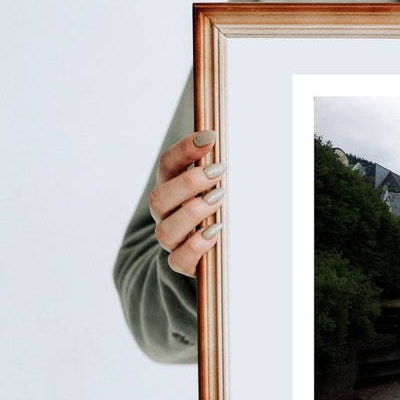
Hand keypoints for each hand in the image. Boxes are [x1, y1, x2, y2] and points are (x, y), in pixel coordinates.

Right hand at [149, 130, 225, 276]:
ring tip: (218, 199)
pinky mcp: (182, 263)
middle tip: (218, 172)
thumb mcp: (216, 187)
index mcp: (171, 188)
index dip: (185, 150)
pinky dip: (196, 245)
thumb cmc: (216, 210)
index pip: (167, 164)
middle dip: (189, 183)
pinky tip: (215, 231)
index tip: (211, 137)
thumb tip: (240, 145)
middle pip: (159, 198)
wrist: (207, 252)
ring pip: (166, 230)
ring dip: (193, 212)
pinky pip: (179, 259)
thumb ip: (218, 170)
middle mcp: (166, 214)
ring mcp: (172, 240)